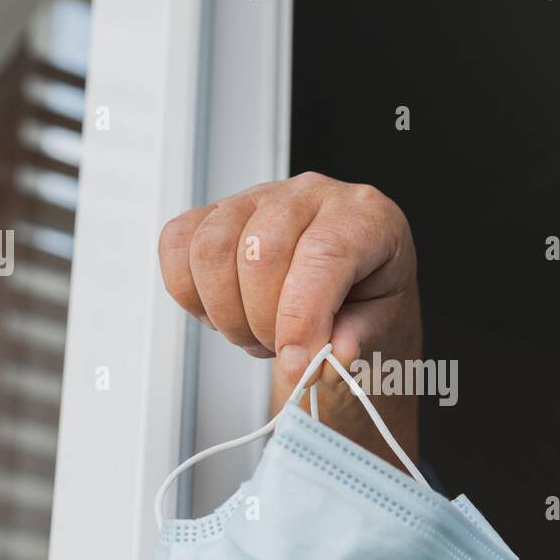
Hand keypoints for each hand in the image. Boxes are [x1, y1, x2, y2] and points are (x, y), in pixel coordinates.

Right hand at [158, 171, 421, 464]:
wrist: (353, 289)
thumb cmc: (369, 300)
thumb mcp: (382, 326)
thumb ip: (356, 340)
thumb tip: (329, 356)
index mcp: (364, 216)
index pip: (322, 254)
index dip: (302, 317)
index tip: (296, 365)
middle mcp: (310, 195)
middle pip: (260, 251)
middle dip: (263, 321)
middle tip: (282, 351)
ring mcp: (258, 197)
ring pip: (212, 249)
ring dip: (227, 313)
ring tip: (256, 333)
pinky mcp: (217, 212)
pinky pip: (177, 244)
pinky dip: (190, 292)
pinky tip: (224, 311)